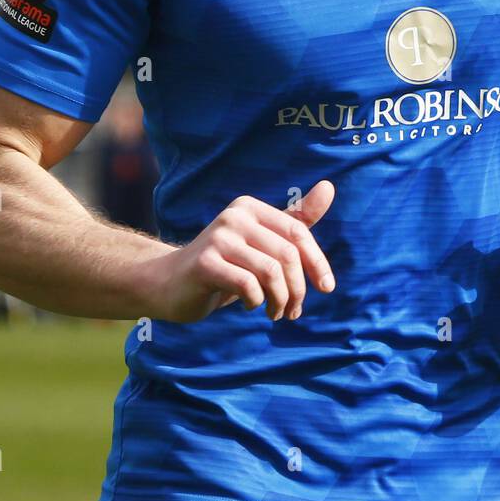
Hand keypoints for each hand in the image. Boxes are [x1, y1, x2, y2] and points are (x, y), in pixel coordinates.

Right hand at [151, 180, 335, 323]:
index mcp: (250, 207)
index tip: (327, 288)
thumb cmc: (224, 264)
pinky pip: (248, 285)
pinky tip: (250, 305)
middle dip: (298, 288)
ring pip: (270, 272)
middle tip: (293, 311)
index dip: (317, 262)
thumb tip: (329, 187)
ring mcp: (218, 238)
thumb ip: (295, 218)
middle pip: (286, 255)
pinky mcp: (205, 263)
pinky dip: (257, 301)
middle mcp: (234, 216)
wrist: (170, 283)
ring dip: (279, 300)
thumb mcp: (262, 241)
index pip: (298, 232)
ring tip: (275, 312)